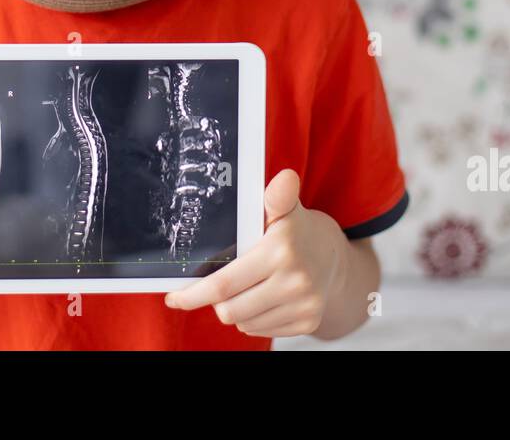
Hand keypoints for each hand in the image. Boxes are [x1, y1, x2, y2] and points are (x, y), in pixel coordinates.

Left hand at [163, 168, 346, 337]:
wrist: (334, 256)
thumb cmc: (297, 231)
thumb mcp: (285, 209)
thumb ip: (277, 196)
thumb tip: (285, 178)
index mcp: (280, 250)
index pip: (225, 283)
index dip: (193, 294)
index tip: (174, 297)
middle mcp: (295, 280)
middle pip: (230, 309)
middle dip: (214, 301)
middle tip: (218, 284)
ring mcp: (304, 304)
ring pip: (244, 323)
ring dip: (236, 309)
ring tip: (246, 287)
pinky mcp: (309, 322)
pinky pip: (262, 331)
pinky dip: (254, 320)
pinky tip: (263, 299)